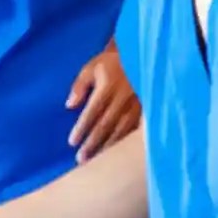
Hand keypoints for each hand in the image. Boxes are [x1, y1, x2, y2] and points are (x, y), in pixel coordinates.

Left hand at [66, 43, 139, 162]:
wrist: (141, 56)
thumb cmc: (111, 64)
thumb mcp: (91, 68)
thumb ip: (80, 86)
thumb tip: (69, 105)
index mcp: (108, 87)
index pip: (92, 112)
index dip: (82, 128)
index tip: (72, 142)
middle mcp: (124, 98)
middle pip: (106, 125)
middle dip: (93, 143)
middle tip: (81, 159)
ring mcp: (138, 106)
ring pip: (122, 131)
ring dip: (109, 147)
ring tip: (98, 161)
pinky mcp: (148, 111)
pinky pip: (137, 131)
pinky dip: (126, 143)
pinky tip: (120, 155)